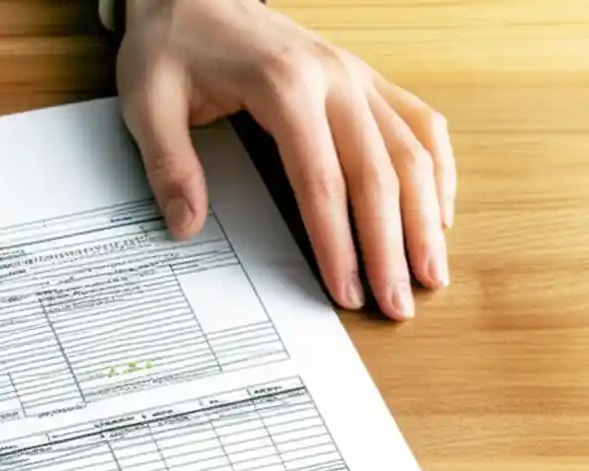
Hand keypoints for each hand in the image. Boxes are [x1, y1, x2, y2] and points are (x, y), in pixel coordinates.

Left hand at [117, 0, 454, 319]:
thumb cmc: (172, 45)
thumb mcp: (148, 101)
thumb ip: (168, 164)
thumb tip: (186, 227)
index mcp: (283, 85)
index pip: (321, 180)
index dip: (337, 242)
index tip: (344, 291)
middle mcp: (334, 78)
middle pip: (378, 173)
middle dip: (391, 246)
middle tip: (397, 305)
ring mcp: (356, 75)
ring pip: (411, 150)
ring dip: (426, 216)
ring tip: (431, 274)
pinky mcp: (363, 79)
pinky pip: (418, 122)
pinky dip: (436, 169)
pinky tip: (440, 212)